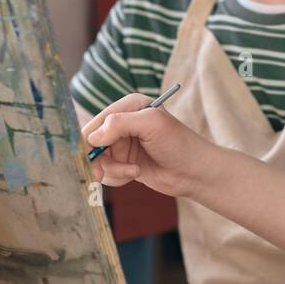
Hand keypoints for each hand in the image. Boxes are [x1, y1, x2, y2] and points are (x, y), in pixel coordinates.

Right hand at [81, 94, 212, 198]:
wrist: (194, 172)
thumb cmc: (178, 144)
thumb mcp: (151, 124)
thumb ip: (120, 124)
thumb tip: (92, 137)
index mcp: (128, 106)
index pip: (96, 122)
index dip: (90, 140)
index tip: (94, 155)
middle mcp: (123, 124)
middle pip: (91, 143)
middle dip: (98, 160)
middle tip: (101, 173)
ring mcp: (123, 144)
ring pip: (98, 161)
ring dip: (112, 170)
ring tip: (133, 171)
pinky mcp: (125, 162)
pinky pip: (107, 172)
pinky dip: (117, 177)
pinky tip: (135, 174)